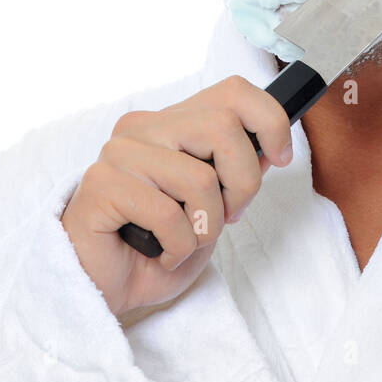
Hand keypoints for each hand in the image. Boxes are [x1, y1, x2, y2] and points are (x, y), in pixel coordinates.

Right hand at [60, 75, 293, 318]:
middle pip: (223, 125)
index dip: (269, 120)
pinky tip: (161, 254)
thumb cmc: (157, 246)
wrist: (104, 289)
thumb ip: (233, 171)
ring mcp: (118, 153)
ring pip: (200, 176)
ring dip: (207, 226)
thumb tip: (270, 148)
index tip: (280, 158)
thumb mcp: (212, 207)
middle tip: (227, 217)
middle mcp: (141, 128)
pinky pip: (166, 213)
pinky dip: (178, 247)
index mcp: (170, 123)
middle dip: (243, 183)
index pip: (231, 92)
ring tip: (186, 243)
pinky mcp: (101, 184)